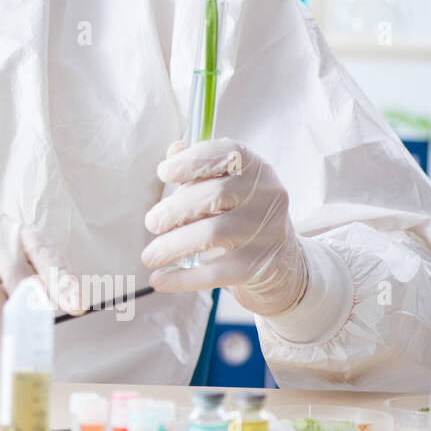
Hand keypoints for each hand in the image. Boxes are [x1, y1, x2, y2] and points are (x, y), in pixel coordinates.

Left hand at [142, 138, 308, 315]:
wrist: (281, 262)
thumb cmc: (239, 213)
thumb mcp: (225, 184)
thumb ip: (198, 166)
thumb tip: (173, 151)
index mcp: (256, 168)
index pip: (227, 154)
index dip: (191, 161)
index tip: (163, 172)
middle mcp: (268, 195)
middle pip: (214, 195)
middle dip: (174, 209)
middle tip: (151, 223)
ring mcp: (267, 232)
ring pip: (212, 234)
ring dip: (172, 245)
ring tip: (149, 256)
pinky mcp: (260, 267)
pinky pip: (215, 272)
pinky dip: (182, 278)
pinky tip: (159, 279)